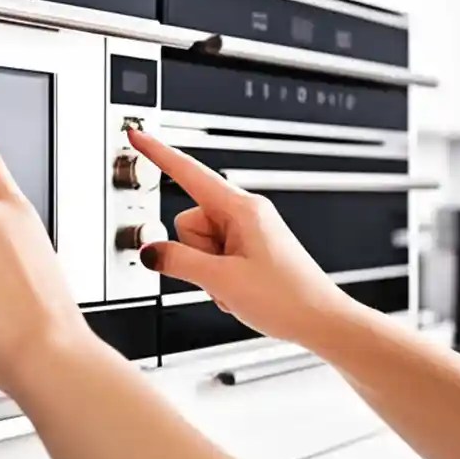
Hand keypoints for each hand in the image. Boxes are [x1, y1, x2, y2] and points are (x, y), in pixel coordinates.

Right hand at [127, 129, 359, 346]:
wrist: (321, 321)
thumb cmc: (288, 298)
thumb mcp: (222, 281)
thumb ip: (178, 261)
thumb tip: (150, 251)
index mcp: (242, 209)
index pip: (188, 173)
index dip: (158, 154)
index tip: (138, 136)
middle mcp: (245, 214)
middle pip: (189, 222)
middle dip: (194, 253)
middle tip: (220, 276)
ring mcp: (248, 231)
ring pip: (199, 243)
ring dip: (208, 269)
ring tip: (235, 285)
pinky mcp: (250, 248)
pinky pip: (214, 256)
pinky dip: (218, 276)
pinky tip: (241, 290)